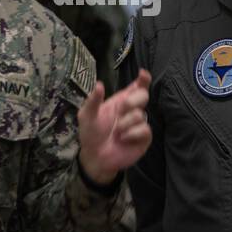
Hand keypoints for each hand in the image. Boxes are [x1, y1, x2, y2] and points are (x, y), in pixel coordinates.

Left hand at [77, 70, 152, 184]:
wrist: (94, 157)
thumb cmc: (91, 134)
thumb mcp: (87, 116)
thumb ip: (93, 101)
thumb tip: (99, 84)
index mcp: (120, 101)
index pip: (136, 87)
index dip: (143, 79)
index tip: (143, 74)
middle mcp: (132, 111)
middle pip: (143, 95)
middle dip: (133, 100)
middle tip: (122, 109)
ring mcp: (139, 124)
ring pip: (140, 115)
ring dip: (125, 123)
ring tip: (116, 132)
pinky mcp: (144, 138)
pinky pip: (144, 130)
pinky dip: (131, 134)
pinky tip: (123, 139)